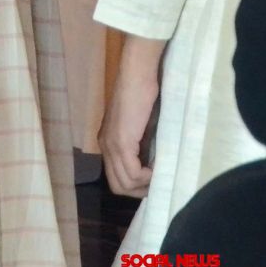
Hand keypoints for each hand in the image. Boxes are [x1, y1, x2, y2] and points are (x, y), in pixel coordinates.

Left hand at [101, 36, 163, 195]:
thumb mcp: (142, 126)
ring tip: (160, 175)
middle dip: (139, 191)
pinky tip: (158, 168)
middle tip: (158, 184)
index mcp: (108, 143)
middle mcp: (105, 147)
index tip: (154, 181)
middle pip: (117, 186)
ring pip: (124, 183)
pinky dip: (146, 176)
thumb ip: (142, 144)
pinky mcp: (121, 141)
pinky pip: (132, 172)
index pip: (115, 178)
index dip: (135, 186)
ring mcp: (111, 145)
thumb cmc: (144, 93)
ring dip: (145, 185)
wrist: (137, 74)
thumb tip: (154, 162)